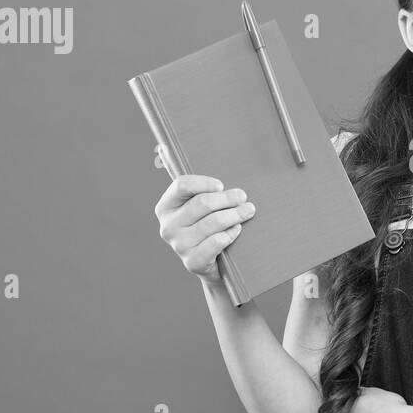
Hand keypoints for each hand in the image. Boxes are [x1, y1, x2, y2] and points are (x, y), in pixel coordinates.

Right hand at [153, 158, 256, 284]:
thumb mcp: (199, 206)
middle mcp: (167, 226)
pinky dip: (230, 234)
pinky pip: (216, 242)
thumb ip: (193, 184)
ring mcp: (179, 245)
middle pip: (202, 203)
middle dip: (228, 198)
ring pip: (213, 222)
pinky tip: (237, 230)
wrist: (213, 265)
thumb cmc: (207, 226)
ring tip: (248, 210)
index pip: (182, 185)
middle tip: (244, 197)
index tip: (221, 185)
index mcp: (165, 206)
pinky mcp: (192, 262)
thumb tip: (165, 147)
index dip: (204, 182)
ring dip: (235, 215)